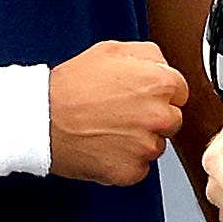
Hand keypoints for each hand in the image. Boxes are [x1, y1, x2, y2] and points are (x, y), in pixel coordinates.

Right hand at [49, 40, 189, 184]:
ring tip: (108, 128)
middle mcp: (160, 116)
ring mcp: (147, 147)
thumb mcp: (111, 50)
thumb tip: (162, 64)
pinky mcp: (132, 171)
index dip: (158, 92)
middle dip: (152, 117)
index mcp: (160, 83)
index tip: (139, 96)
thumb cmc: (71, 86)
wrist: (42, 119)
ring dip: (139, 140)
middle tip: (120, 112)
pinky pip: (139, 167)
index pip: (180, 92)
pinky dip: (125, 161)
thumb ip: (148, 54)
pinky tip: (105, 146)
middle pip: (172, 120)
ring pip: (155, 145)